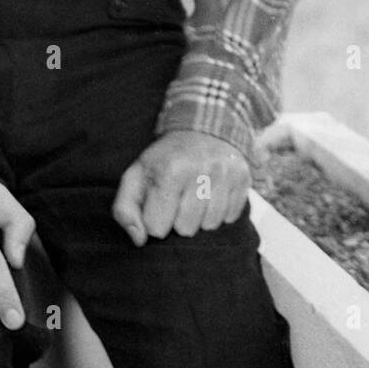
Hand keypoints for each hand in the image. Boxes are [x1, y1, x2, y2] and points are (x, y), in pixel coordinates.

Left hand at [112, 130, 250, 244]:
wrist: (204, 126)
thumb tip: (139, 240)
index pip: (157, 228)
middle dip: (178, 220)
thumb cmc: (166, 158)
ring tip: (196, 197)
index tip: (158, 203)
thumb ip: (125, 209)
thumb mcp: (136, 175)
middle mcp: (201, 173)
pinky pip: (230, 217)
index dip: (154, 219)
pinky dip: (219, 212)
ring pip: (210, 226)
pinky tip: (212, 195)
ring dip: (200, 218)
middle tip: (179, 198)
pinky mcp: (243, 179)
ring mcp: (226, 176)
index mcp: (170, 171)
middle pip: (186, 230)